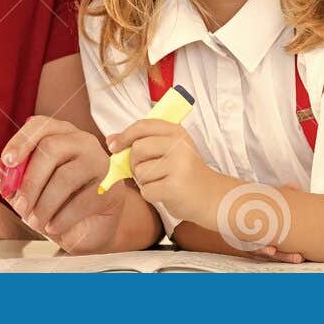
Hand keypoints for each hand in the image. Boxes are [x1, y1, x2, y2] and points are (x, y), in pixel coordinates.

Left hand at [0, 116, 121, 253]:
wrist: (90, 230)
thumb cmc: (58, 205)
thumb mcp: (30, 193)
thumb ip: (12, 180)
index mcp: (61, 134)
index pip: (40, 125)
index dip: (21, 141)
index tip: (7, 162)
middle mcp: (83, 141)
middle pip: (51, 149)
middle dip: (30, 181)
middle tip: (19, 206)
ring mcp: (100, 162)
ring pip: (65, 176)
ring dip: (44, 204)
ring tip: (35, 222)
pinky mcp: (111, 187)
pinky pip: (82, 200)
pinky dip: (62, 218)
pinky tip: (53, 226)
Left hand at [108, 118, 223, 225]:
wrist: (212, 196)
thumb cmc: (186, 172)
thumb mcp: (170, 149)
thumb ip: (142, 141)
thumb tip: (110, 140)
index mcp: (177, 132)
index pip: (142, 126)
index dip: (124, 136)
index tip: (114, 146)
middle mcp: (179, 146)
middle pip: (137, 149)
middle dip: (135, 162)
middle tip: (147, 170)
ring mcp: (178, 166)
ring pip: (140, 172)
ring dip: (145, 181)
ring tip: (161, 182)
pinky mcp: (175, 187)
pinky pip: (146, 190)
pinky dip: (151, 195)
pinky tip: (165, 193)